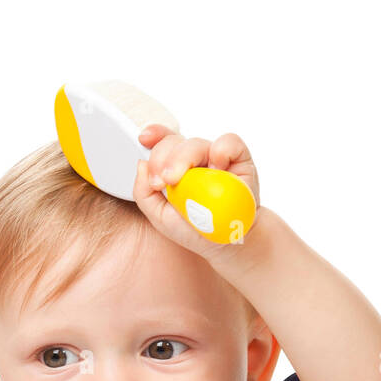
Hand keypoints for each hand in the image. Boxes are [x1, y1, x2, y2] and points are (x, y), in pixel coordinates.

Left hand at [132, 125, 261, 265]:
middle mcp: (194, 159)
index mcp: (175, 168)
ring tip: (177, 179)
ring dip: (183, 158)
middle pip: (174, 143)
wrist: (226, 244)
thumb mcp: (160, 217)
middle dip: (162, 158)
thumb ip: (144, 194)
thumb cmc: (195, 229)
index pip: (163, 144)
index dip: (154, 136)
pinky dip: (221, 151)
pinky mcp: (239, 160)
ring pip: (196, 144)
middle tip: (161, 181)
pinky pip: (229, 143)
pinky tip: (216, 168)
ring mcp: (215, 158)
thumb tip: (141, 165)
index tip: (143, 140)